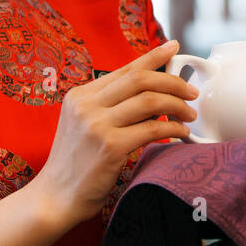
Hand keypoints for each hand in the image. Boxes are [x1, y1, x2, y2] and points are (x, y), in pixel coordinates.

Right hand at [32, 40, 198, 230]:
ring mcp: (97, 125)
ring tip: (189, 114)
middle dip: (173, 81)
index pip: (125, 69)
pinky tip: (180, 133)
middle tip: (191, 91)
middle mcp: (87, 105)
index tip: (174, 47)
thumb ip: (108, 106)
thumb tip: (151, 93)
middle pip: (140, 79)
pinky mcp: (110, 147)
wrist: (54, 198)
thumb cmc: (74, 165)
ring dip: (177, 105)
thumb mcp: (83, 125)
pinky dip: (172, 128)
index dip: (153, 56)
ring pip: (150, 101)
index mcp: (80, 95)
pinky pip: (152, 129)